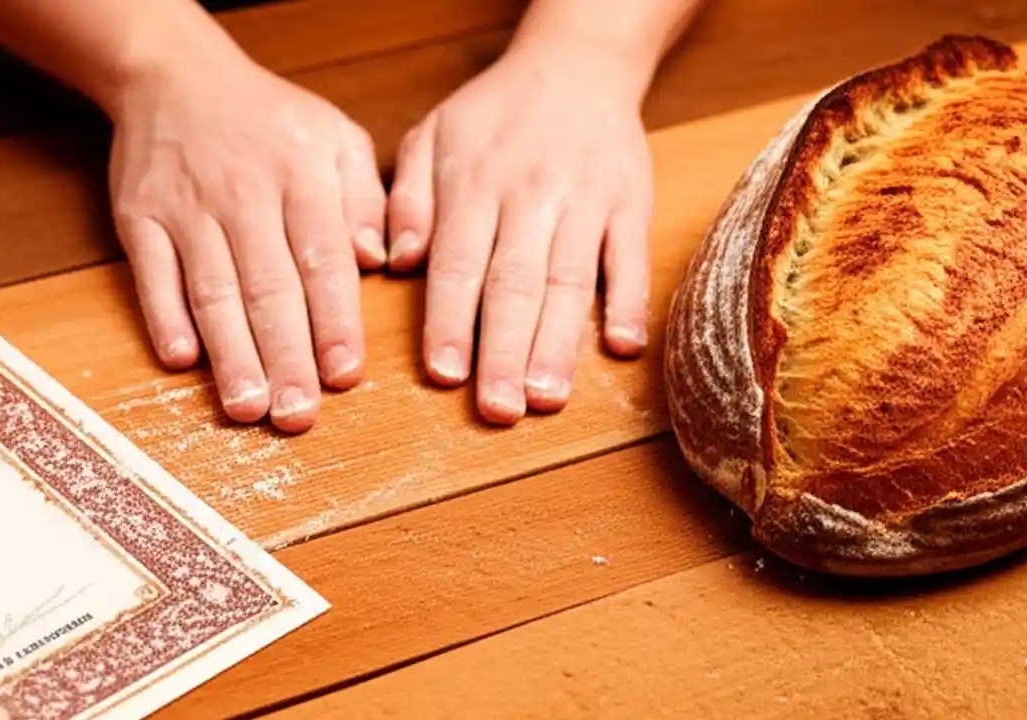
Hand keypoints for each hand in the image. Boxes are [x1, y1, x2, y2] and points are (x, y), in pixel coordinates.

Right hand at [108, 49, 386, 433]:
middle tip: (297, 414)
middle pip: (268, 286)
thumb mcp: (336, 137)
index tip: (345, 374)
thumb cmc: (270, 120)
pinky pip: (152, 273)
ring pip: (212, 289)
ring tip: (247, 407)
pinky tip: (181, 360)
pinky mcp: (140, 219)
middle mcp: (244, 194)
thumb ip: (365, 200)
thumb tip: (379, 261)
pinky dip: (164, 316)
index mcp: (302, 176)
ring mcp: (187, 208)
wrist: (175, 76)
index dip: (334, 319)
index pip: (323, 258)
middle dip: (286, 356)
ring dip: (231, 353)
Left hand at [388, 47, 652, 424]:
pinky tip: (622, 348)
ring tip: (547, 397)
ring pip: (570, 281)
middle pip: (514, 284)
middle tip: (498, 409)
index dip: (450, 321)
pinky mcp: (630, 204)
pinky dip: (629, 302)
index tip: (445, 374)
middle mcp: (529, 197)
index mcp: (474, 184)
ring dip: (559, 343)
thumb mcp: (431, 135)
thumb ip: (408, 199)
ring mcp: (586, 202)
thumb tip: (396, 261)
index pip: (458, 263)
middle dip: (503, 351)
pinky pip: (630, 258)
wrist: (577, 64)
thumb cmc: (494, 113)